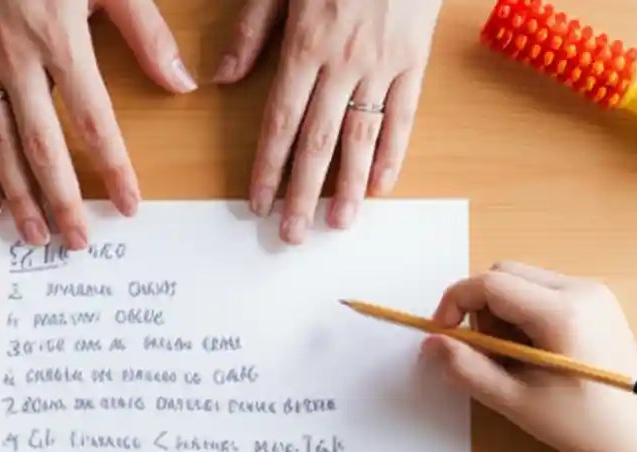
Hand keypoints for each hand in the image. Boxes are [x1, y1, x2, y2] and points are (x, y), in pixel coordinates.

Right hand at [0, 0, 196, 249]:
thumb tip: (183, 86)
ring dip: (15, 194)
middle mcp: (14, 55)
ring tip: (34, 235)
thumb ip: (147, 33)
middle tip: (76, 242)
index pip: (93, 118)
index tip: (128, 207)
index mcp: (59, 36)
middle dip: (59, 198)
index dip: (112, 167)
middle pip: (39, 144)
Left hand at [215, 0, 441, 243]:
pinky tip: (383, 185)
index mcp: (304, 43)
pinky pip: (405, 114)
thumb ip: (251, 30)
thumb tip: (221, 79)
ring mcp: (383, 62)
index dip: (268, 167)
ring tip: (339, 225)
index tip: (259, 203)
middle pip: (318, 140)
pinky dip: (394, 151)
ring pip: (363, 135)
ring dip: (350, 186)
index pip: (280, 121)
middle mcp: (342, 61)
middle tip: (293, 235)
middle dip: (303, 192)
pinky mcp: (415, 59)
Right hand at [424, 262, 636, 451]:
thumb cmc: (579, 426)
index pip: (491, 283)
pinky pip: (544, 291)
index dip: (456, 303)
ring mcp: (594, 294)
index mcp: (562, 312)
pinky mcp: (598, 302)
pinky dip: (526, 314)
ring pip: (523, 281)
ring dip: (503, 312)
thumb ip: (467, 368)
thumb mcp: (514, 400)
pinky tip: (537, 353)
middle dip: (482, 308)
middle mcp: (581, 290)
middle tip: (488, 354)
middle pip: (505, 273)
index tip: (444, 334)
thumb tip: (431, 344)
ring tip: (516, 359)